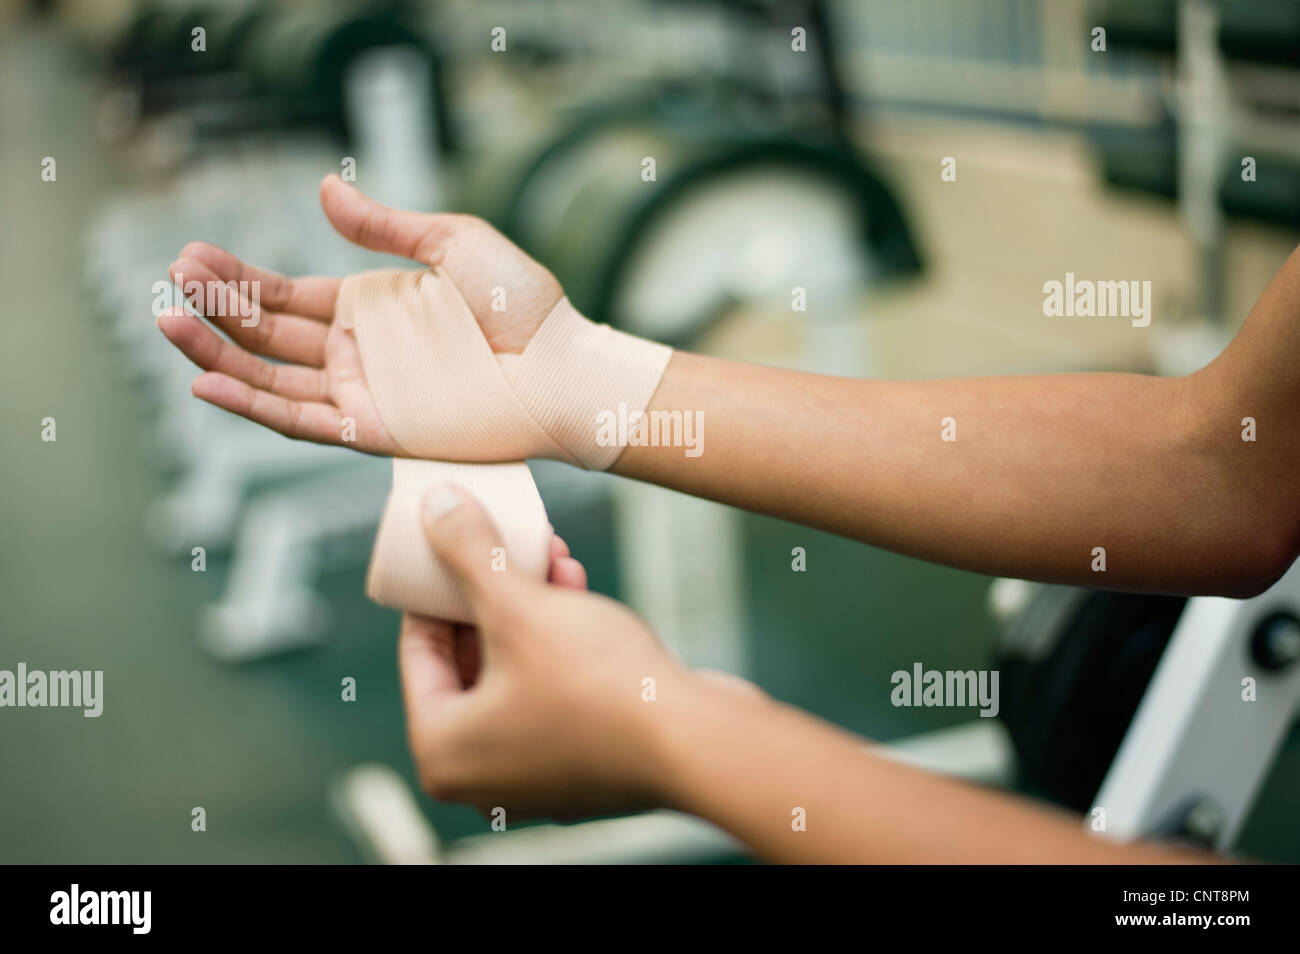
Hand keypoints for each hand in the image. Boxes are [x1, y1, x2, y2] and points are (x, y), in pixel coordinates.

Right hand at [156, 175, 563, 453]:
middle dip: (218, 307)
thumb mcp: (450, 244)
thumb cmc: (521, 303)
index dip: (239, 280)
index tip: (192, 255)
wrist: (560, 363)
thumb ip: (384, 226)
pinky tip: (207, 386)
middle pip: (268, 335)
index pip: (287, 298)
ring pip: (271, 378)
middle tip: (174, 277)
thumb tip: (324, 188)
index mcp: (370, 310)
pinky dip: (252, 406)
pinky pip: (302, 422)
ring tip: (170, 321)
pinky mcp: (375, 429)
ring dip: (217, 354)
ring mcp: (363, 393)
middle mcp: (357, 355)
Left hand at [400, 483, 698, 820]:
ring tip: (553, 556)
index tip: (449, 543)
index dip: (435, 584)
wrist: (700, 744)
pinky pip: (556, 693)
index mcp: (444, 751)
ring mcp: (536, 778)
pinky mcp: (586, 768)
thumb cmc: (600, 686)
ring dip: (533, 608)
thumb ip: (468, 551)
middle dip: (493, 591)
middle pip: (472, 660)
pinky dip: (564, 646)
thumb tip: (432, 503)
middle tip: (508, 541)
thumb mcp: (520, 604)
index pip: (419, 651)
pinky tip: (580, 592)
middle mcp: (481, 777)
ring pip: (517, 672)